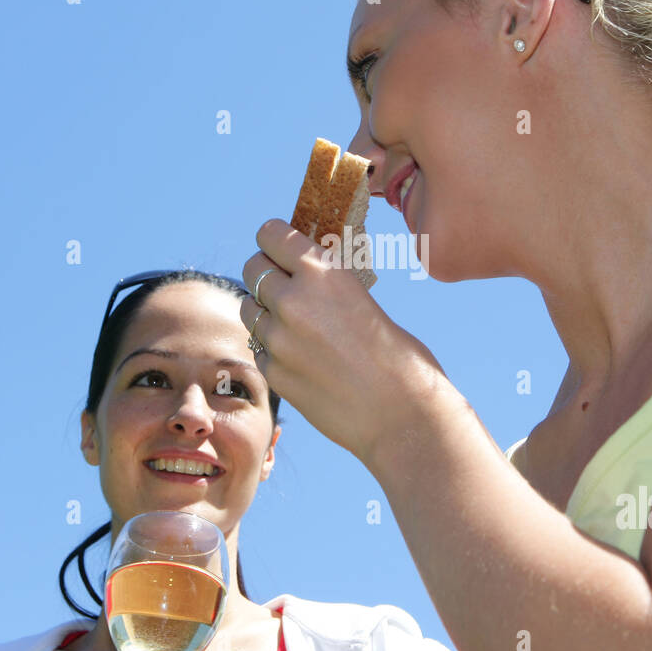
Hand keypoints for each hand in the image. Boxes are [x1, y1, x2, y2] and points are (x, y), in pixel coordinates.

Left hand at [241, 219, 449, 460]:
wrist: (403, 417)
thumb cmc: (400, 359)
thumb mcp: (364, 301)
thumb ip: (327, 287)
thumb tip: (301, 275)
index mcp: (324, 273)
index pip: (271, 233)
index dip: (274, 239)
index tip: (281, 247)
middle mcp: (294, 300)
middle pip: (252, 267)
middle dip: (265, 272)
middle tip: (285, 285)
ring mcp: (279, 339)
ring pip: (248, 308)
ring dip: (265, 311)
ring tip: (296, 325)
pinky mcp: (274, 373)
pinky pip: (258, 347)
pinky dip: (273, 349)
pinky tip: (302, 359)